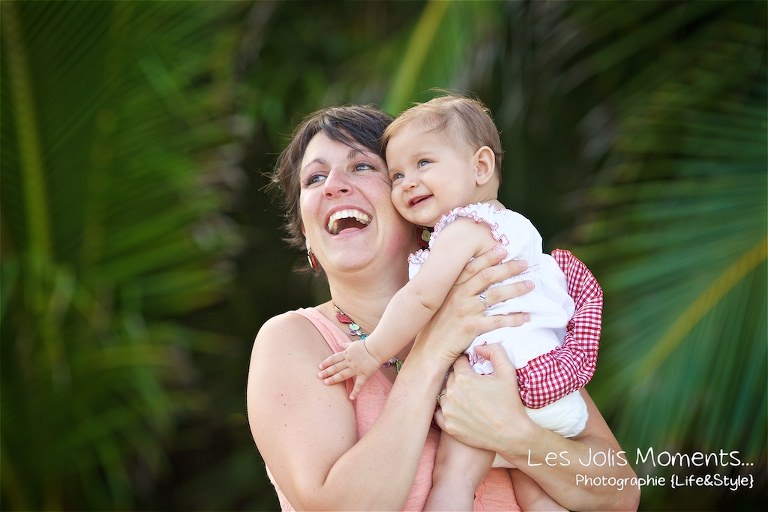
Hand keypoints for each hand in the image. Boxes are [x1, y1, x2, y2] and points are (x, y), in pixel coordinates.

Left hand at [318, 340, 379, 399]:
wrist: (376, 349)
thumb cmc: (365, 345)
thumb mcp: (353, 344)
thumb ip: (345, 345)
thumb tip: (338, 342)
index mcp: (346, 354)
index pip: (334, 358)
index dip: (326, 362)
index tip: (320, 367)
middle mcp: (349, 362)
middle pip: (336, 367)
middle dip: (327, 372)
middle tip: (319, 376)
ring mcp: (356, 369)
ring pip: (343, 375)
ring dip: (334, 379)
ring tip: (326, 383)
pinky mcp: (363, 375)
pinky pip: (359, 384)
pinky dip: (355, 391)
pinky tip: (350, 397)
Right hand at [412, 247, 533, 365]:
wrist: (429, 349)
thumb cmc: (434, 325)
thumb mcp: (440, 302)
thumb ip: (453, 289)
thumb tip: (470, 279)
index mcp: (451, 287)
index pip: (472, 267)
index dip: (488, 257)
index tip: (502, 249)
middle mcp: (459, 295)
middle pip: (488, 277)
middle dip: (508, 268)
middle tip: (524, 264)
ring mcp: (466, 311)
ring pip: (496, 295)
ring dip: (515, 289)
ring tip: (530, 285)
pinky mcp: (472, 327)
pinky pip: (497, 321)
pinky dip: (514, 319)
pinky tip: (526, 317)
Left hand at [435, 344, 535, 454]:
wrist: (512, 435)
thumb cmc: (510, 403)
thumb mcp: (508, 371)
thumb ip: (494, 351)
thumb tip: (478, 347)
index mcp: (463, 378)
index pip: (457, 362)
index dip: (466, 364)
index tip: (473, 369)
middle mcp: (451, 393)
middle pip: (449, 377)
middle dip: (459, 378)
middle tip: (472, 384)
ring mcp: (448, 411)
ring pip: (443, 394)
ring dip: (452, 394)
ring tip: (466, 398)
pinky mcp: (448, 426)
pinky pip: (439, 413)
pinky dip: (446, 410)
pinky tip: (458, 410)